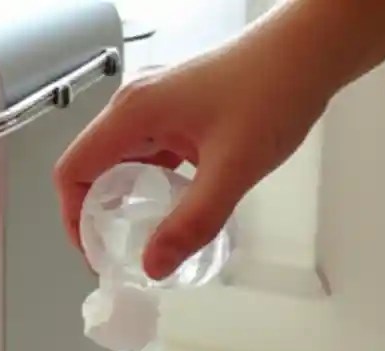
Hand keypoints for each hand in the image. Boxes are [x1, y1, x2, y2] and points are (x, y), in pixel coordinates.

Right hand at [54, 39, 329, 279]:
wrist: (311, 50)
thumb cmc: (273, 93)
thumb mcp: (233, 169)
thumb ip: (192, 222)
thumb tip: (154, 266)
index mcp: (133, 113)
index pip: (73, 170)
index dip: (74, 218)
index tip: (97, 252)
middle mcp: (135, 104)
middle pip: (92, 166)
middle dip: (98, 213)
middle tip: (122, 252)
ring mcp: (156, 103)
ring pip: (121, 160)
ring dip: (126, 198)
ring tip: (148, 234)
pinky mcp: (178, 107)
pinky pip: (148, 151)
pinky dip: (151, 181)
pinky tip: (176, 202)